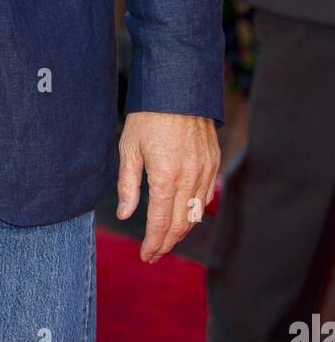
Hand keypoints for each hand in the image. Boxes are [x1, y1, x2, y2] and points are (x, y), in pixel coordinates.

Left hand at [117, 111, 218, 262]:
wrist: (178, 86)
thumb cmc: (148, 115)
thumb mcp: (129, 147)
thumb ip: (128, 184)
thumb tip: (126, 215)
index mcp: (166, 175)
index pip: (161, 222)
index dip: (153, 243)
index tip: (146, 255)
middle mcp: (190, 177)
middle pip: (181, 224)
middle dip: (167, 243)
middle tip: (154, 254)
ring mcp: (205, 170)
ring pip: (196, 213)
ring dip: (181, 230)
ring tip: (165, 239)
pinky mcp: (214, 161)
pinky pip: (206, 195)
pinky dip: (195, 211)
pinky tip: (183, 215)